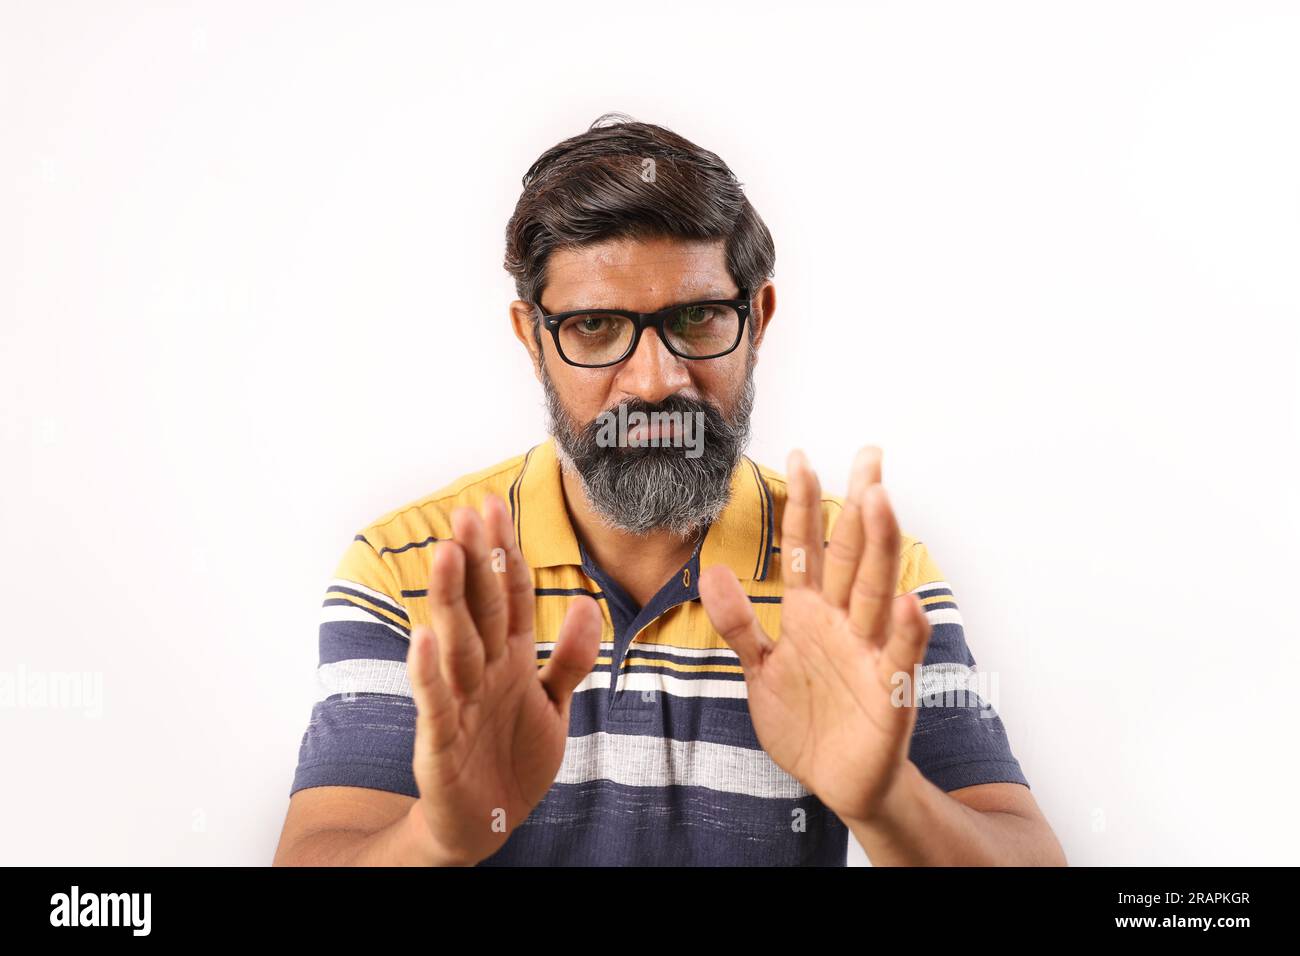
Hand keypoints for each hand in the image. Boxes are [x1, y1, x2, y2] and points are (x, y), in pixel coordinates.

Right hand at [405, 493, 601, 864]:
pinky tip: (424, 636)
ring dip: (450, 599)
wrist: (487, 823)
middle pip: (479, 607)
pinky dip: (429, 671)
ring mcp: (460, 702)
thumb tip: (589, 601)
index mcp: (512, 659)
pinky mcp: (440, 740)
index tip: (496, 505)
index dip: (505, 553)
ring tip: (445, 553)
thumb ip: (571, 657)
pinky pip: (436, 700)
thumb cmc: (516, 759)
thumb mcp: (554, 706)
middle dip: (474, 560)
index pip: (510, 596)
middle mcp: (483, 672)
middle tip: (467, 511)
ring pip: (455, 643)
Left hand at [697, 447, 932, 825]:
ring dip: (880, 548)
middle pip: (853, 556)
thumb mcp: (760, 668)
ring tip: (880, 501)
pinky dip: (907, 631)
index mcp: (811, 614)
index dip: (802, 505)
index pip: (807, 549)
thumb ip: (741, 622)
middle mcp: (845, 624)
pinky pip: (900, 657)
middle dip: (859, 506)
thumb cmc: (804, 721)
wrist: (835, 782)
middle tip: (869, 456)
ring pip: (877, 592)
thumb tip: (712, 570)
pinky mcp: (891, 694)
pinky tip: (910, 603)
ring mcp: (870, 654)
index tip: (801, 456)